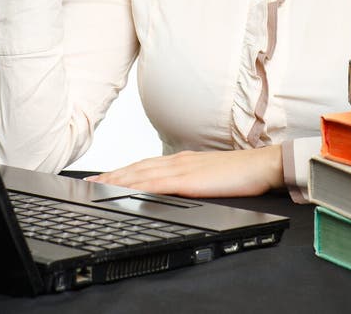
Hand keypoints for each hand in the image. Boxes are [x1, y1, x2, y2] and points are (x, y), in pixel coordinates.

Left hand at [85, 147, 284, 197]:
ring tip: (97, 186)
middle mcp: (178, 160)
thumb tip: (176, 190)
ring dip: (116, 178)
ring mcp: (182, 168)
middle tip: (88, 183)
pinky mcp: (188, 179)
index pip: (145, 166)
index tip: (103, 177)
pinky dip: (136, 185)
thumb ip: (192, 181)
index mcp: (182, 161)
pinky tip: (124, 189)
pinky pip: (156, 183)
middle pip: (137, 168)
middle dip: (111, 175)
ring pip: (141, 173)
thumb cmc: (241, 173)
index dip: (122, 171)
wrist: (262, 165)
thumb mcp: (210, 177)